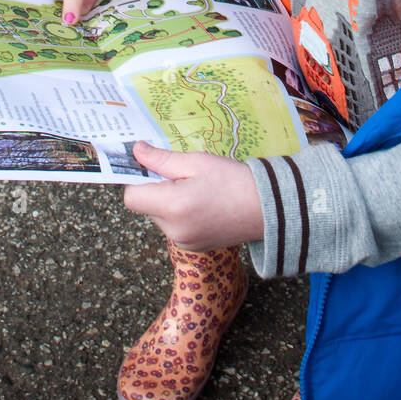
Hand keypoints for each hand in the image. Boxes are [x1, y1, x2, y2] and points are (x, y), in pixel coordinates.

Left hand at [123, 142, 264, 250]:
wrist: (268, 208)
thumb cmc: (233, 180)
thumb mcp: (197, 162)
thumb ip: (162, 159)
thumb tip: (136, 151)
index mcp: (173, 207)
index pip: (132, 197)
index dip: (139, 180)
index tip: (154, 169)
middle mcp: (174, 230)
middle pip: (146, 206)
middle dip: (158, 190)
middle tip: (184, 177)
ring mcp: (184, 242)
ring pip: (160, 217)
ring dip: (169, 203)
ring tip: (198, 191)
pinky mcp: (193, 248)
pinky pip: (174, 228)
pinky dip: (181, 216)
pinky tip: (204, 205)